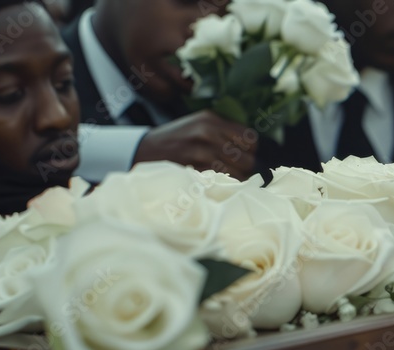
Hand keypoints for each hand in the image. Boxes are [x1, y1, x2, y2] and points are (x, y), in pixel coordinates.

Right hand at [133, 110, 258, 180]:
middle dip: (244, 168)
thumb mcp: (196, 125)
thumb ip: (222, 132)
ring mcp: (201, 152)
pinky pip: (223, 182)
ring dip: (235, 180)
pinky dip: (224, 186)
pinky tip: (215, 183)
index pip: (251, 138)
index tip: (243, 156)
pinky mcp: (195, 169)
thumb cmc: (174, 141)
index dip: (250, 151)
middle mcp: (208, 133)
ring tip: (224, 178)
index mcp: (210, 120)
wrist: (142, 151)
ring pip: (238, 173)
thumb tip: (252, 148)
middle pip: (247, 158)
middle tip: (235, 171)